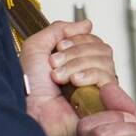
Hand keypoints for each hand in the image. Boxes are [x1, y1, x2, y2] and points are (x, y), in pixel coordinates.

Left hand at [20, 19, 116, 135]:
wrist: (27, 111)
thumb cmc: (27, 87)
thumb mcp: (36, 47)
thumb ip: (59, 29)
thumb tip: (87, 23)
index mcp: (74, 62)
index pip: (93, 41)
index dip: (78, 40)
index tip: (59, 48)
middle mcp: (87, 75)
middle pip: (102, 49)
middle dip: (76, 52)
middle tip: (55, 64)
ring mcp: (95, 89)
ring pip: (105, 62)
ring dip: (78, 65)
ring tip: (59, 78)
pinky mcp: (102, 103)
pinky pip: (108, 80)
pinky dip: (90, 75)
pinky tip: (74, 83)